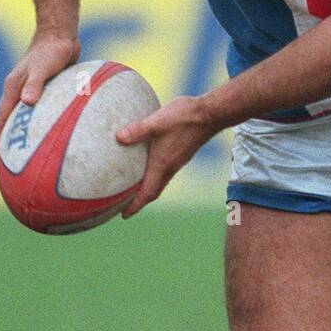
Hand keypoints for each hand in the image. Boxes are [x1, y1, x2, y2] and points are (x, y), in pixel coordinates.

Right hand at [0, 32, 80, 145]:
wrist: (60, 35)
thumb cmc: (51, 51)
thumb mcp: (42, 68)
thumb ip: (35, 84)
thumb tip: (27, 103)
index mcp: (13, 88)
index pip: (2, 118)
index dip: (1, 137)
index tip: (3, 156)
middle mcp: (19, 90)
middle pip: (10, 119)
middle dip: (11, 138)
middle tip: (18, 159)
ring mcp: (31, 89)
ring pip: (26, 115)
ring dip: (26, 130)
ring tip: (34, 150)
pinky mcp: (45, 87)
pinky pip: (41, 109)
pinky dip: (42, 121)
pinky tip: (53, 131)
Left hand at [116, 96, 214, 217]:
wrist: (211, 114)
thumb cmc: (185, 118)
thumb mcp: (157, 122)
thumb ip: (138, 130)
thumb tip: (119, 138)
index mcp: (162, 164)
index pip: (148, 192)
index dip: (135, 205)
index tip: (123, 216)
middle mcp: (170, 167)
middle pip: (153, 192)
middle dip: (139, 201)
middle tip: (124, 206)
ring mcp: (176, 161)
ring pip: (159, 182)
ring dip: (146, 189)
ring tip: (132, 189)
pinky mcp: (180, 154)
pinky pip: (164, 172)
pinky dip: (153, 176)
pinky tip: (147, 166)